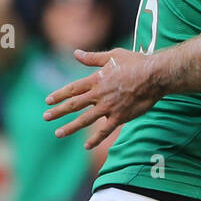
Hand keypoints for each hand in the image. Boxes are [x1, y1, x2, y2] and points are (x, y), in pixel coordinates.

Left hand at [44, 47, 159, 146]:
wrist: (154, 76)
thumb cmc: (136, 63)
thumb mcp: (112, 55)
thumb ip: (92, 58)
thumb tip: (76, 53)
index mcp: (96, 79)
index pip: (72, 89)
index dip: (59, 95)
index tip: (48, 101)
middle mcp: (99, 94)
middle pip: (74, 104)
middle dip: (58, 111)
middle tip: (45, 117)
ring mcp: (108, 107)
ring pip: (85, 119)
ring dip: (70, 127)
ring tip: (58, 133)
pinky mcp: (120, 117)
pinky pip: (105, 131)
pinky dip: (95, 139)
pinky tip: (86, 146)